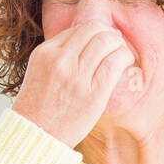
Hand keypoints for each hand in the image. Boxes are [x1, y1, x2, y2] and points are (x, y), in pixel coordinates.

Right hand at [11, 19, 137, 147]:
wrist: (37, 135)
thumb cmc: (40, 106)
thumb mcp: (40, 71)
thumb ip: (59, 55)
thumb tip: (86, 40)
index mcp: (45, 52)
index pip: (78, 28)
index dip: (94, 31)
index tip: (102, 40)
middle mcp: (60, 60)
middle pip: (94, 29)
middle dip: (109, 33)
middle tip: (115, 43)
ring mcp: (77, 76)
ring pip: (107, 42)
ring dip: (119, 44)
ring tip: (121, 53)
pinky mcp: (93, 93)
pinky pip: (115, 63)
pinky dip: (124, 57)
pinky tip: (126, 63)